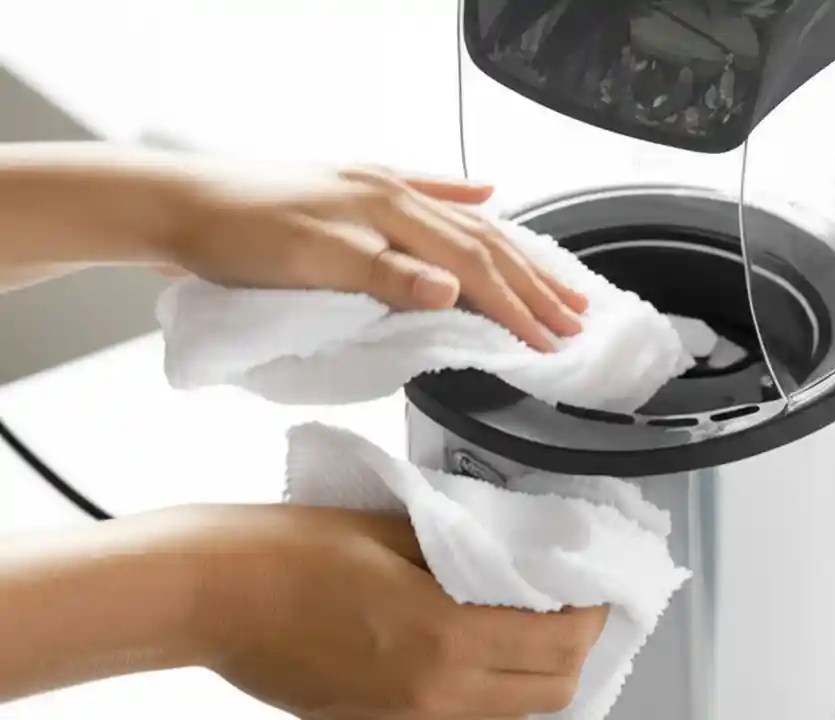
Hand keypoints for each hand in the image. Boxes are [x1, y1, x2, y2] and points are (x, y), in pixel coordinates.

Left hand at [165, 165, 587, 351]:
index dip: (516, 308)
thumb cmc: (236, 237)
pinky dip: (465, 195)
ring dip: (516, 251)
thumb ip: (385, 275)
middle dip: (535, 284)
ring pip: (469, 220)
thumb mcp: (309, 262)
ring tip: (555, 276)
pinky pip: (431, 190)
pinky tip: (490, 193)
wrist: (178, 203)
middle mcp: (394, 194)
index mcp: (389, 212)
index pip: (473, 266)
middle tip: (578, 317)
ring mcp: (380, 188)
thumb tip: (453, 289)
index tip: (551, 343)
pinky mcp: (361, 189)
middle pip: (485, 242)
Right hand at [188, 505, 607, 718]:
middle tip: (571, 605)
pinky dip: (490, 690)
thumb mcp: (397, 529)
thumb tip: (517, 556)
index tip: (595, 585)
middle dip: (576, 649)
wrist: (210, 596)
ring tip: (530, 624)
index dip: (592, 613)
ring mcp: (405, 717)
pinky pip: (462, 718)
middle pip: (550, 693)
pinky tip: (477, 647)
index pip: (560, 642)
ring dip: (535, 674)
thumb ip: (468, 549)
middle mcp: (436, 692)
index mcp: (446, 637)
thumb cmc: (288, 551)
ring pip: (509, 714)